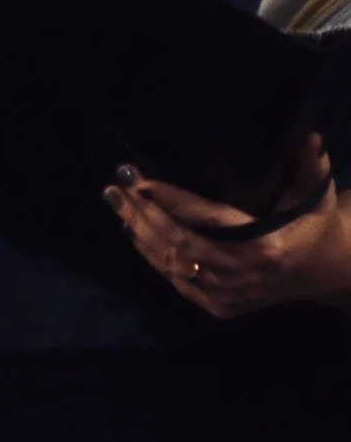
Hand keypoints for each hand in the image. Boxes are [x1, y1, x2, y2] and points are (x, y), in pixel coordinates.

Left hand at [106, 138, 350, 318]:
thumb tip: (309, 134)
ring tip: (115, 201)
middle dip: (143, 213)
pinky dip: (151, 255)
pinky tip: (131, 230)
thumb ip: (310, 167)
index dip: (172, 200)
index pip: (209, 220)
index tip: (140, 181)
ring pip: (173, 263)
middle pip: (181, 243)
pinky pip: (177, 280)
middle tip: (115, 185)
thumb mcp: (317, 196)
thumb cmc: (314, 226)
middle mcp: (244, 274)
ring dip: (139, 231)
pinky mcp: (220, 306)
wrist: (326, 272)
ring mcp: (229, 294)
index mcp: (266, 245)